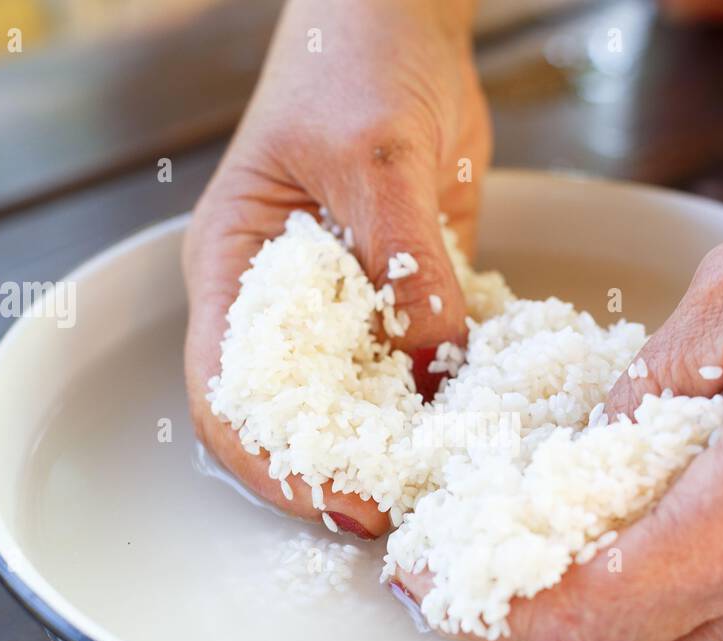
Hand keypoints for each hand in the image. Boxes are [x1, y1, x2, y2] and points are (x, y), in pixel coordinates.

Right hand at [184, 0, 486, 538]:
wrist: (402, 18)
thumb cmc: (354, 61)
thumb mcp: (375, 155)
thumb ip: (404, 262)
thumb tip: (434, 360)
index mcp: (235, 273)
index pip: (231, 399)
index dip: (278, 465)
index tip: (345, 502)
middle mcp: (285, 306)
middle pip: (298, 420)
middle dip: (346, 473)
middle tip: (411, 509)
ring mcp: (347, 305)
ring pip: (367, 402)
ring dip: (406, 443)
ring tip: (456, 478)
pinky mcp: (405, 297)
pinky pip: (424, 363)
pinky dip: (452, 395)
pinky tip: (490, 417)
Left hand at [396, 139, 722, 640]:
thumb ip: (637, 392)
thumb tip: (578, 451)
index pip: (586, 615)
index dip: (490, 608)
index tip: (431, 579)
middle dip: (530, 616)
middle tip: (476, 557)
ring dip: (595, 605)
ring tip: (543, 532)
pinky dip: (660, 588)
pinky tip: (633, 518)